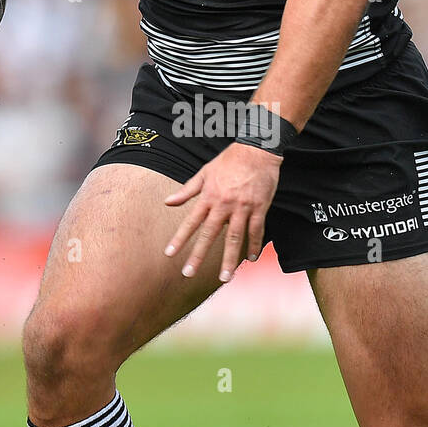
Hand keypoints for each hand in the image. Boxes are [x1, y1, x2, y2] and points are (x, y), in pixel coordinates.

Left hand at [164, 141, 280, 282]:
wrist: (257, 149)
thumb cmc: (229, 160)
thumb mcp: (205, 172)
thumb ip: (187, 190)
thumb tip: (167, 202)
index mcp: (208, 196)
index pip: (191, 222)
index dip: (179, 238)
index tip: (169, 253)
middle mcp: (223, 204)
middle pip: (210, 234)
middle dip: (198, 255)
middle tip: (188, 273)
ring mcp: (243, 207)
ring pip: (234, 237)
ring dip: (229, 259)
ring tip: (225, 277)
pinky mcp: (260, 207)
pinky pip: (256, 230)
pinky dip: (254, 244)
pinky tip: (251, 258)